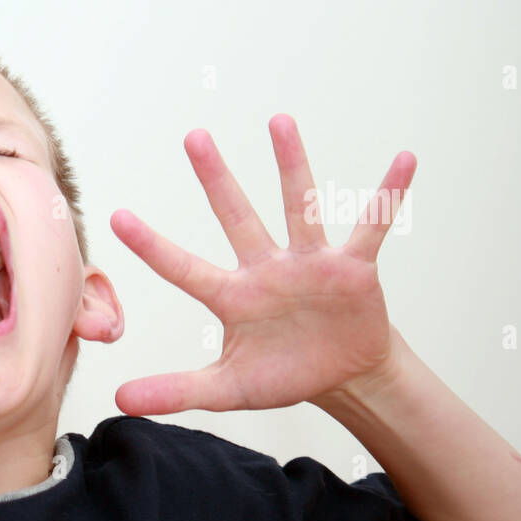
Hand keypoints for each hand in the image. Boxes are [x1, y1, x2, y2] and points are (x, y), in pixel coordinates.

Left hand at [109, 115, 412, 415]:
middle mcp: (266, 270)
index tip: (116, 217)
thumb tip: (118, 399)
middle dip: (216, 179)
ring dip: (291, 164)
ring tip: (278, 121)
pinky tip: (404, 160)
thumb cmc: (282, 374)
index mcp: (233, 297)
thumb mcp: (226, 390)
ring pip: (299, 206)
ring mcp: (309, 263)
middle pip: (236, 217)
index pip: (183, 268)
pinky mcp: (353, 268)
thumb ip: (175, 391)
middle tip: (193, 135)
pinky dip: (388, 195)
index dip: (152, 246)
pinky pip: (371, 226)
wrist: (342, 377)